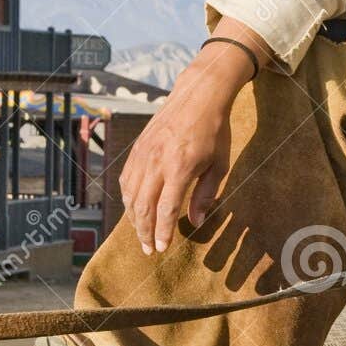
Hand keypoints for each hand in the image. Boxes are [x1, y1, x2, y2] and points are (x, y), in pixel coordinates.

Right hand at [119, 24, 262, 253]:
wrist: (198, 95)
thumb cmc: (214, 131)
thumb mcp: (220, 164)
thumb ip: (206, 193)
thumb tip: (195, 221)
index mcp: (179, 167)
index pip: (165, 209)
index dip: (162, 232)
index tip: (162, 248)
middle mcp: (156, 162)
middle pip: (142, 206)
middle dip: (144, 232)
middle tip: (149, 250)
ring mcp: (143, 154)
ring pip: (130, 195)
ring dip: (134, 219)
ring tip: (142, 234)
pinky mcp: (137, 148)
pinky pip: (125, 179)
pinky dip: (127, 198)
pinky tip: (134, 209)